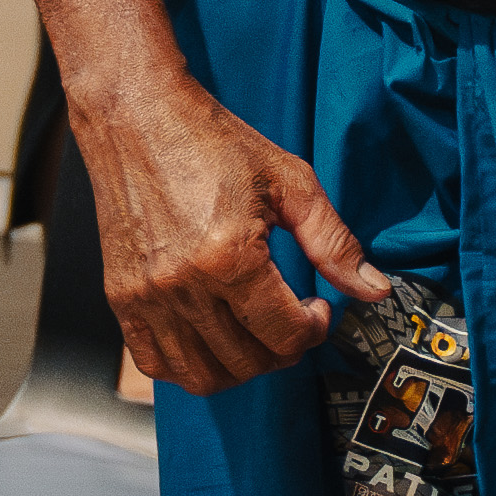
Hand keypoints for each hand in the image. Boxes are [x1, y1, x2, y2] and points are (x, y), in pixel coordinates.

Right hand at [73, 76, 388, 392]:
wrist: (138, 119)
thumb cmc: (213, 142)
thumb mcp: (291, 182)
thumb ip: (334, 242)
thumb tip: (375, 288)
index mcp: (227, 256)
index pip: (283, 334)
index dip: (314, 330)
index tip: (319, 308)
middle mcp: (181, 286)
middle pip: (246, 361)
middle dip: (284, 350)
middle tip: (294, 319)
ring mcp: (144, 298)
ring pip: (200, 376)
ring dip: (241, 366)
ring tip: (257, 331)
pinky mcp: (120, 299)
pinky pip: (155, 363)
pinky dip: (190, 366)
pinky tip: (214, 336)